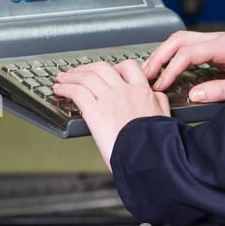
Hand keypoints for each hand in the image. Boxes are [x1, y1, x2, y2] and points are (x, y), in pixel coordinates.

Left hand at [52, 58, 170, 172]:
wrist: (150, 158)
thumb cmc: (157, 145)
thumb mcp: (165, 117)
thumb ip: (159, 102)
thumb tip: (156, 95)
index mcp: (142, 92)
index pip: (128, 68)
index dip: (114, 67)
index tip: (106, 72)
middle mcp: (124, 91)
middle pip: (102, 68)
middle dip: (87, 68)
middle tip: (78, 72)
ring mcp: (109, 100)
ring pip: (87, 76)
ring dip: (72, 75)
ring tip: (63, 79)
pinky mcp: (95, 111)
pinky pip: (77, 92)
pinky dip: (65, 88)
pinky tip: (59, 90)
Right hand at [143, 30, 224, 103]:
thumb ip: (221, 90)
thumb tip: (195, 94)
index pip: (187, 53)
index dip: (170, 69)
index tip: (161, 84)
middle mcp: (217, 39)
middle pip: (178, 40)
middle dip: (159, 57)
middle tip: (146, 74)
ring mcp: (215, 40)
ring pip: (180, 39)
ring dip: (162, 53)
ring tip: (149, 69)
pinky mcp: (214, 46)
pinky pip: (186, 45)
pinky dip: (171, 54)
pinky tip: (164, 65)